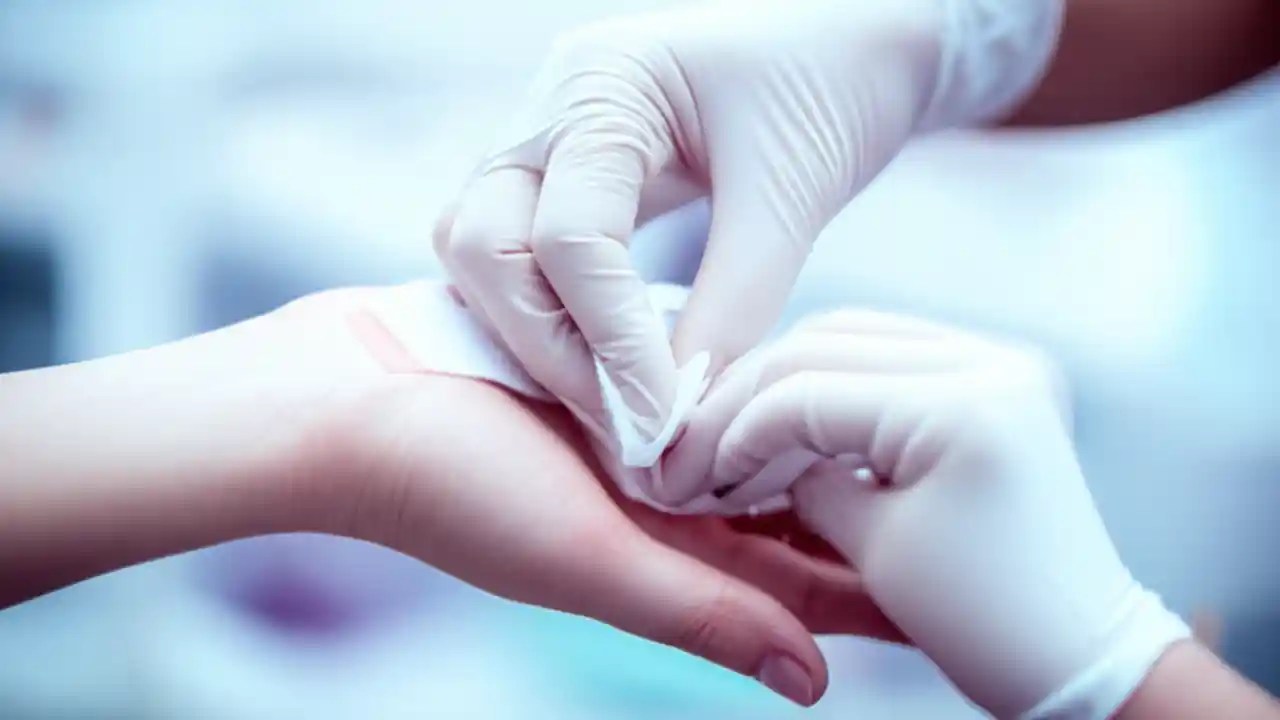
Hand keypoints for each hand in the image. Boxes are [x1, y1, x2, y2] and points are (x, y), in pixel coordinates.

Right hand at [271, 286, 902, 706]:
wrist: (349, 399)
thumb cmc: (453, 489)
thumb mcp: (586, 561)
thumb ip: (699, 612)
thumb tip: (815, 684)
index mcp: (662, 559)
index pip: (794, 587)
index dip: (876, 594)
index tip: (965, 600)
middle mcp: (660, 507)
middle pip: (790, 521)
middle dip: (868, 519)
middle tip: (971, 515)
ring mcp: (638, 441)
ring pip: (757, 449)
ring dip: (822, 446)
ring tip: (915, 440)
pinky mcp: (616, 377)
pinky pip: (709, 383)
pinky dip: (760, 383)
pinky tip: (815, 364)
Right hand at [432, 0, 949, 437]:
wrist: (856, 37)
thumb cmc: (834, 83)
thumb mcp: (791, 192)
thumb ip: (731, 306)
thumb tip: (676, 421)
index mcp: (601, 84)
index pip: (570, 236)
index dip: (612, 341)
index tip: (663, 421)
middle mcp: (547, 110)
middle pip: (486, 249)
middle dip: (551, 351)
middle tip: (630, 430)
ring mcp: (542, 143)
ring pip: (485, 262)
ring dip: (541, 343)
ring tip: (620, 410)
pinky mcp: (561, 181)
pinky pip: (520, 263)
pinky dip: (556, 322)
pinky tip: (610, 370)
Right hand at [663, 310, 1187, 717]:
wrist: (1084, 655)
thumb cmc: (990, 626)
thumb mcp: (873, 550)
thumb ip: (803, 480)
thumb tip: (750, 447)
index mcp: (965, 404)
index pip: (809, 390)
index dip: (735, 430)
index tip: (687, 470)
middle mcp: (993, 361)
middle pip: (828, 340)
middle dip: (753, 392)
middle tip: (702, 441)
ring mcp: (1001, 362)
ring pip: (854, 334)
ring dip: (790, 378)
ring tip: (742, 433)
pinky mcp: (996, 378)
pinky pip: (891, 354)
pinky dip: (835, 381)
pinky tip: (797, 420)